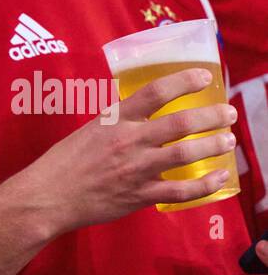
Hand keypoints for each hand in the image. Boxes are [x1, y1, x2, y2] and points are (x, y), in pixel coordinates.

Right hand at [10, 68, 236, 237]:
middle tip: (228, 113)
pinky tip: (219, 177)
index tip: (204, 77)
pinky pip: (181, 191)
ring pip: (186, 154)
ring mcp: (136, 169)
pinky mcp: (139, 195)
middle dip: (212, 116)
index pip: (156, 91)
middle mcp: (128, 141)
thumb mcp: (89, 130)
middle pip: (181, 123)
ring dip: (215, 145)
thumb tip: (143, 116)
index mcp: (114, 120)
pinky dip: (206, 184)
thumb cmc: (63, 164)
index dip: (185, 80)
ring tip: (228, 141)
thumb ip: (118, 123)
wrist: (47, 197)